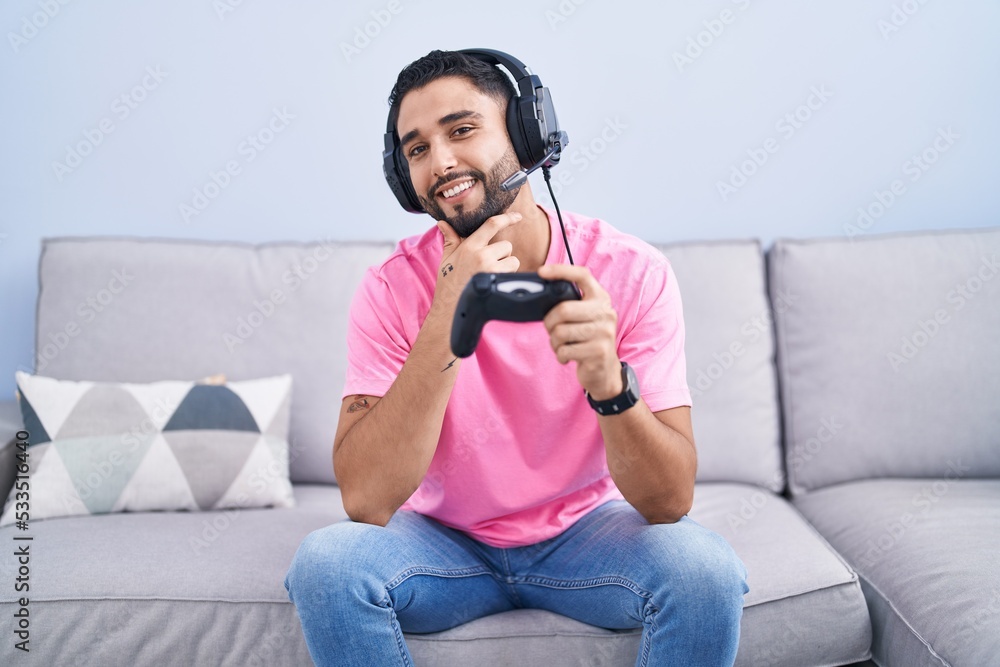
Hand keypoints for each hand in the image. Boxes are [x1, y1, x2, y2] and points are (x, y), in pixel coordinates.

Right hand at [433, 212, 521, 309]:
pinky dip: (507, 277)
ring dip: (506, 267)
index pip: (492, 224)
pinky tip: (493, 283)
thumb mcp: (447, 258)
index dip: (507, 218)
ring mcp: (491, 269)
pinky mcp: (498, 281)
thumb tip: (442, 223)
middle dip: (502, 254)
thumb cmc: (449, 282)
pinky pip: (512, 273)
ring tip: (491, 275)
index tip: (517, 216)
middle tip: (489, 265)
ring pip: (513, 260)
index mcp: (470, 246)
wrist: (451, 307)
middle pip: (507, 245)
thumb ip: (450, 239)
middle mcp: (482, 255)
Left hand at [538, 263, 621, 399]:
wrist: (605, 371)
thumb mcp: (585, 318)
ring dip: (554, 342)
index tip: (542, 272)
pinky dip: (560, 355)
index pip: (582, 275)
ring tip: (561, 345)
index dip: (561, 270)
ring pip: (561, 332)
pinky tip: (567, 356)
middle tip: (551, 329)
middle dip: (549, 322)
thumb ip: (571, 305)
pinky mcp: (598, 352)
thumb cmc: (587, 339)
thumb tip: (540, 294)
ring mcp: (604, 332)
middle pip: (563, 309)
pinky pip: (564, 350)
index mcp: (601, 298)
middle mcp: (606, 312)